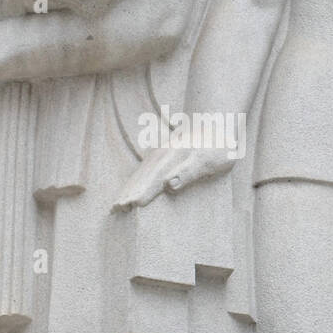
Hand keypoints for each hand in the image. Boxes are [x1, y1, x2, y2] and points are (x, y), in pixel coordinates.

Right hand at [113, 144, 237, 210]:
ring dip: (128, 189)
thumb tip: (168, 185)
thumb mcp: (209, 161)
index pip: (155, 180)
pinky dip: (134, 182)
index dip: (143, 193)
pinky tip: (127, 192)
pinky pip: (143, 171)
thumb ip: (189, 172)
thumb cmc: (218, 148)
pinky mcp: (160, 154)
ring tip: (115, 206)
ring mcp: (160, 153)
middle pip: (143, 178)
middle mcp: (163, 155)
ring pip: (140, 174)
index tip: (131, 205)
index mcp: (174, 158)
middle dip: (129, 193)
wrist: (218, 123)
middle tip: (114, 209)